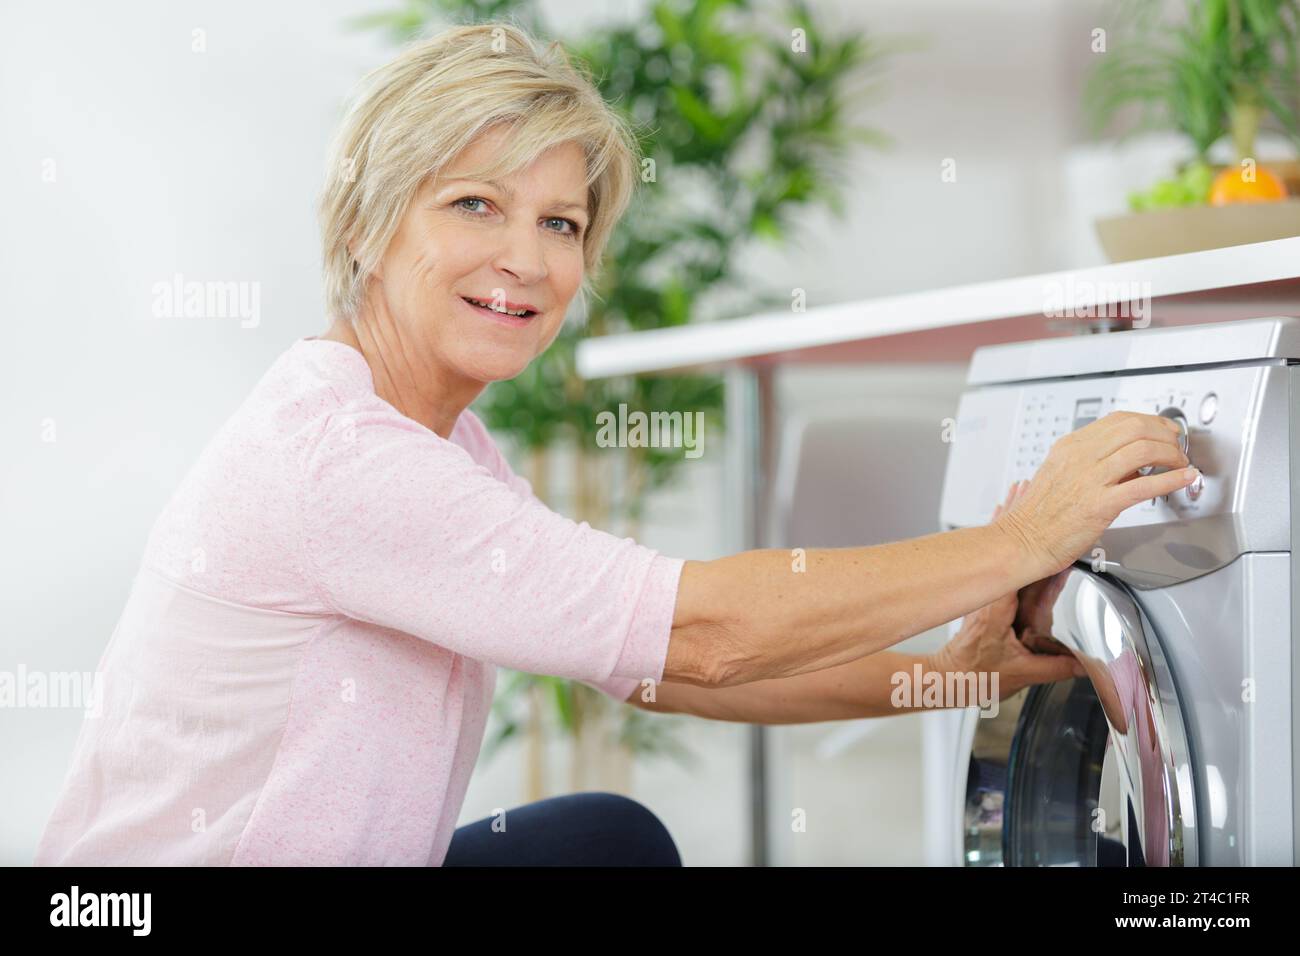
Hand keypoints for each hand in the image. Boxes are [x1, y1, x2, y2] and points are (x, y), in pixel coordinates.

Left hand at [932, 486, 1084, 700]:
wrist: (951, 677)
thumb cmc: (976, 674)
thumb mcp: (1019, 674)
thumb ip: (1053, 667)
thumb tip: (1085, 663)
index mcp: (997, 608)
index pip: (1018, 573)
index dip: (1031, 549)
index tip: (1046, 527)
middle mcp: (990, 592)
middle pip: (1008, 551)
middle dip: (1018, 519)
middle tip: (1028, 488)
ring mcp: (986, 589)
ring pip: (998, 547)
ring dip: (1008, 517)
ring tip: (1018, 488)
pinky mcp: (988, 589)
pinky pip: (993, 554)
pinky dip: (999, 530)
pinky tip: (1003, 509)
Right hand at [993, 411, 1197, 578]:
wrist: (1021, 542)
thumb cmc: (1038, 516)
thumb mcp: (1059, 474)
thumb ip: (1091, 464)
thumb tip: (1129, 463)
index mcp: (1070, 447)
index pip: (1118, 420)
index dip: (1149, 421)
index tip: (1163, 431)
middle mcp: (1080, 457)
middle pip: (1135, 428)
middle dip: (1165, 434)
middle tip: (1177, 446)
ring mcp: (1090, 479)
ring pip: (1143, 449)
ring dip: (1171, 454)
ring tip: (1180, 463)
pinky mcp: (1099, 505)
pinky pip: (1144, 486)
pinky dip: (1171, 479)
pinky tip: (1183, 478)